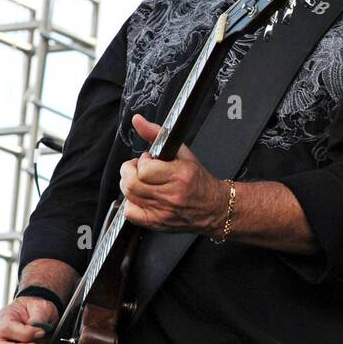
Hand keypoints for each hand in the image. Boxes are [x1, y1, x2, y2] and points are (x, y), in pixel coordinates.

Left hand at [120, 114, 227, 236]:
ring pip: (129, 196)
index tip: (148, 160)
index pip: (145, 169)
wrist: (214, 208)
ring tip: (140, 181)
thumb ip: (157, 134)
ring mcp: (163, 211)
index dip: (141, 162)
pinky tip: (141, 197)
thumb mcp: (183, 153)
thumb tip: (138, 120)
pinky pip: (130, 214)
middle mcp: (171, 195)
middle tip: (137, 169)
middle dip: (129, 172)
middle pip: (132, 184)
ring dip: (129, 185)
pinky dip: (130, 203)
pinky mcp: (157, 223)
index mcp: (179, 175)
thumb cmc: (199, 181)